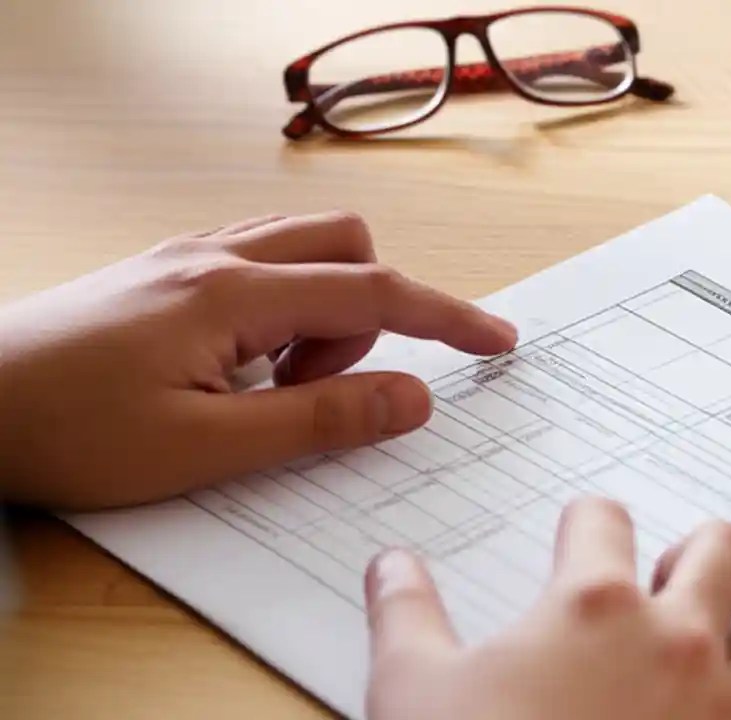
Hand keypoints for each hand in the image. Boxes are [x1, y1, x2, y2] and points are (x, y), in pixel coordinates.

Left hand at [0, 212, 516, 508]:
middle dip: (367, 314)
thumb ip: (320, 421)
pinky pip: (256, 260)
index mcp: (232, 296)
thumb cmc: (67, 433)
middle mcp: (214, 257)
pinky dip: (281, 304)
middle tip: (322, 389)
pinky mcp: (162, 270)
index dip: (446, 317)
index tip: (498, 342)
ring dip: (319, 312)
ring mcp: (184, 256)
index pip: (373, 292)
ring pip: (301, 249)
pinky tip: (240, 360)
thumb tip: (416, 397)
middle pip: (345, 246)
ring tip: (269, 385)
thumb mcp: (206, 449)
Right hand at [363, 497, 730, 719]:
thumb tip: (390, 564)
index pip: (602, 518)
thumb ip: (404, 614)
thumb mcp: (413, 692)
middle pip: (722, 546)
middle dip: (697, 554)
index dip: (586, 524)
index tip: (580, 540)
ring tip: (726, 639)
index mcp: (592, 609)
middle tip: (668, 585)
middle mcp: (676, 640)